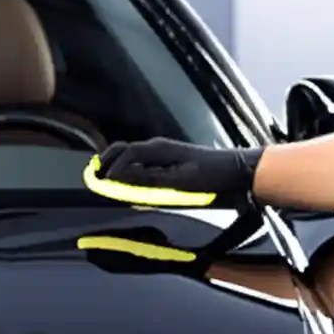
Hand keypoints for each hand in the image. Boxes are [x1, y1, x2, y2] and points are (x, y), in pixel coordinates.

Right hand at [96, 137, 263, 194]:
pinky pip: (146, 166)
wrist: (238, 174)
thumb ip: (147, 179)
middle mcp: (159, 148)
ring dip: (119, 168)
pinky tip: (131, 185)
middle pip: (125, 152)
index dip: (110, 168)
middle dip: (108, 163)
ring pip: (134, 158)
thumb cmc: (211, 176)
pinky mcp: (173, 164)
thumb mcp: (177, 181)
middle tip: (95, 178)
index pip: (125, 154)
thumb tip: (119, 177)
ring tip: (107, 181)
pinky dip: (134, 173)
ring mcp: (166, 155)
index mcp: (158, 149)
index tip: (99, 183)